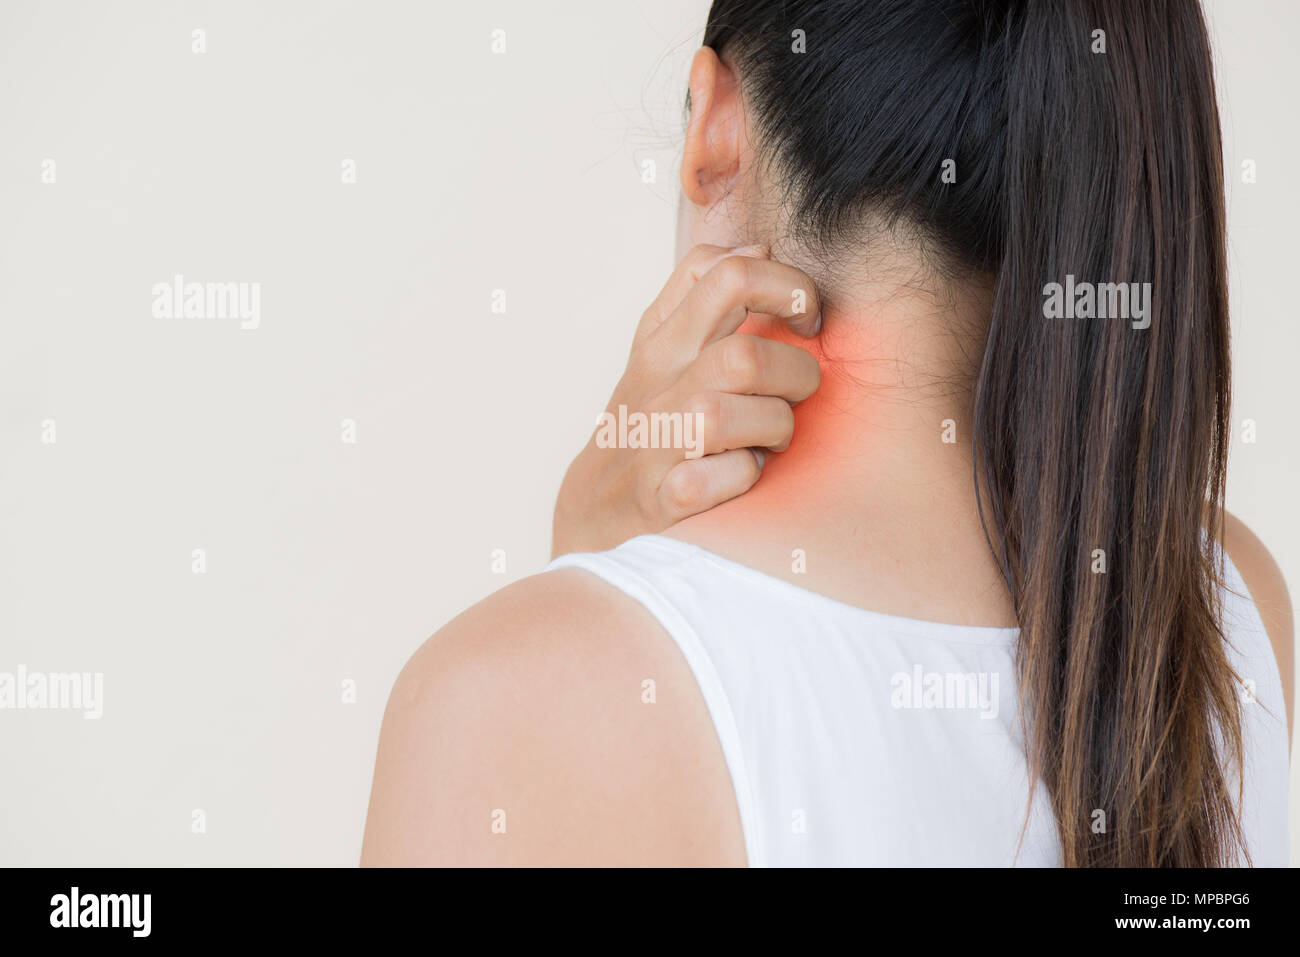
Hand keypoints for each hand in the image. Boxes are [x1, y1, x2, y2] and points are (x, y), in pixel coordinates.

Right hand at [552, 244, 820, 556]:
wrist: (595, 511)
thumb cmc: (646, 424)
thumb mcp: (661, 350)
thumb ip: (702, 295)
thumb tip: (756, 247)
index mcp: (664, 340)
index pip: (725, 274)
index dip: (783, 284)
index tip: (804, 318)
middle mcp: (659, 384)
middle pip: (745, 355)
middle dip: (795, 375)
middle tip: (797, 394)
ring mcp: (657, 441)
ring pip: (730, 415)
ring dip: (774, 428)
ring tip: (771, 439)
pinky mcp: (664, 497)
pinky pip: (726, 476)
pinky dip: (745, 477)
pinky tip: (741, 476)